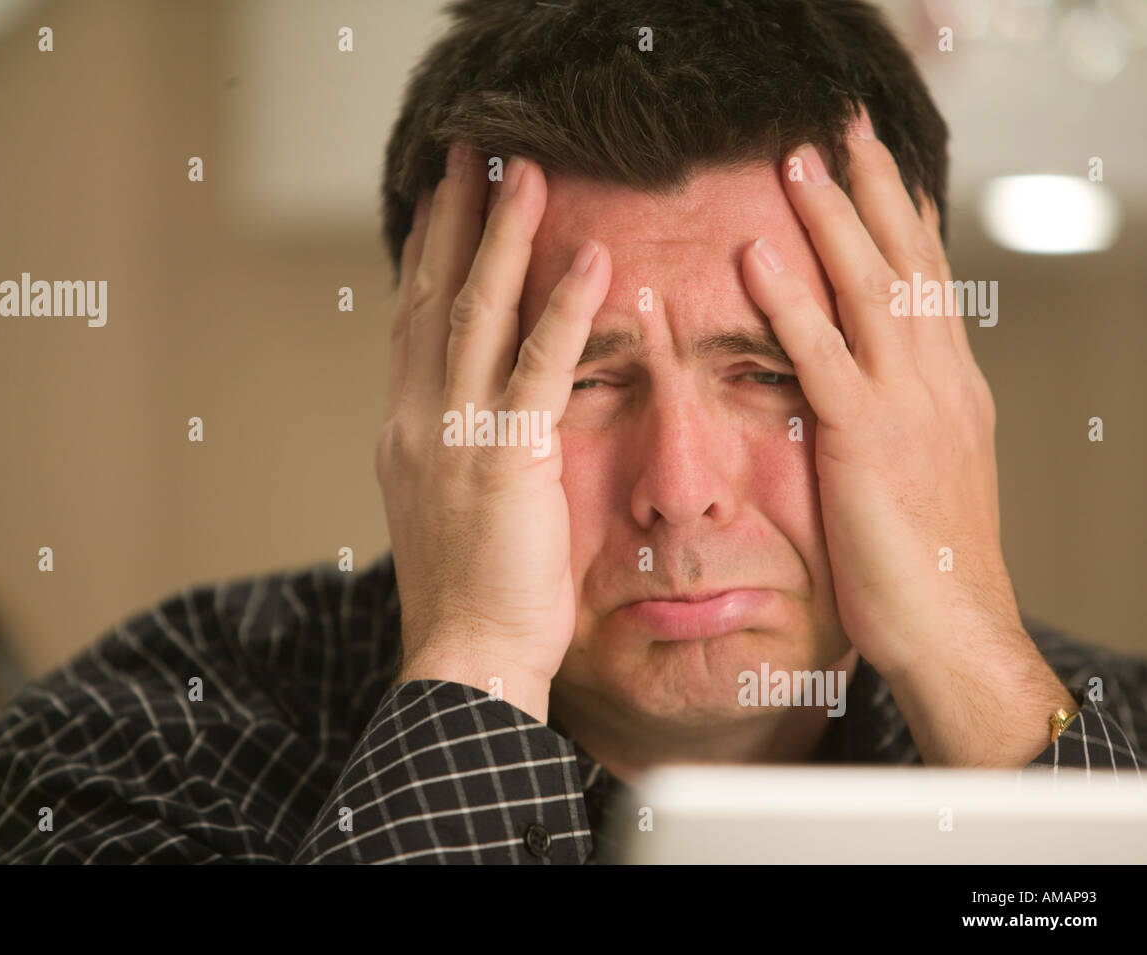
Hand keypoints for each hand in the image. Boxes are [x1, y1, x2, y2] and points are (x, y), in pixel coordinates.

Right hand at [378, 143, 610, 722]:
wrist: (465, 656)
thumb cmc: (469, 594)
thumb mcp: (448, 506)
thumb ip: (459, 446)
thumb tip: (484, 410)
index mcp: (405, 430)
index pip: (414, 321)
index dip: (427, 252)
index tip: (442, 198)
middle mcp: (418, 419)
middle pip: (434, 296)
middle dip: (453, 217)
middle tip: (472, 150)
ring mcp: (455, 436)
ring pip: (477, 314)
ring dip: (504, 237)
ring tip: (528, 172)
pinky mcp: (505, 460)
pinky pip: (537, 368)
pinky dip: (564, 309)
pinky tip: (592, 260)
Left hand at [740, 109, 1073, 765]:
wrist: (953, 630)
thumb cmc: (929, 565)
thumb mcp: (923, 472)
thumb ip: (899, 418)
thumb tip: (871, 388)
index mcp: (951, 389)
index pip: (929, 283)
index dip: (904, 220)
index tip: (881, 168)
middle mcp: (938, 381)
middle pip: (907, 262)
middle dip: (875, 190)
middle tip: (844, 128)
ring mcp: (907, 406)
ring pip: (870, 289)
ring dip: (833, 218)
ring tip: (798, 161)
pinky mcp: (865, 440)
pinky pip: (822, 355)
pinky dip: (792, 300)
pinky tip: (761, 254)